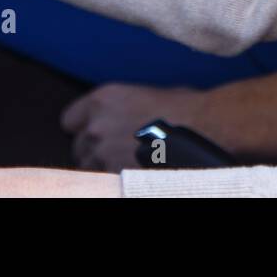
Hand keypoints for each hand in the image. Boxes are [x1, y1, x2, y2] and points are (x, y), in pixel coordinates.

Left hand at [60, 83, 206, 170]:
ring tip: (133, 163)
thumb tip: (117, 118)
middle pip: (79, 148)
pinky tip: (137, 172)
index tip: (95, 134)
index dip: (84, 129)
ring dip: (105, 168)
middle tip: (120, 152)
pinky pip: (104, 182)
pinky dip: (117, 179)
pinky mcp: (115, 175)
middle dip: (95, 151)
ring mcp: (104, 154)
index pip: (69, 121)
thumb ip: (120, 108)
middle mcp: (97, 126)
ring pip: (90, 169)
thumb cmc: (185, 108)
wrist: (207, 126)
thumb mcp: (146, 94)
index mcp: (103, 99)